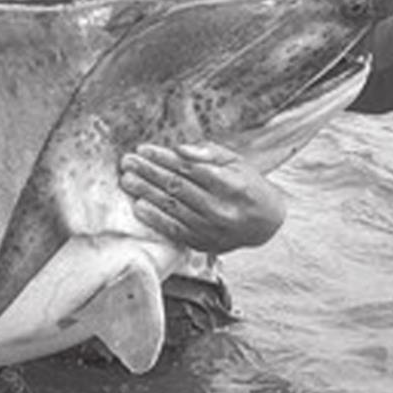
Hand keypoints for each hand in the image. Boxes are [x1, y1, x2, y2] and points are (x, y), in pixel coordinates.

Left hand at [118, 141, 284, 254]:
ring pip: (172, 207)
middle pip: (177, 187)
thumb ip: (209, 153)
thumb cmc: (248, 186)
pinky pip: (174, 229)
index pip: (190, 168)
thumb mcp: (236, 162)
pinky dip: (154, 218)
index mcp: (231, 185)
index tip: (143, 149)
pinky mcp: (202, 243)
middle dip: (148, 172)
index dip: (164, 158)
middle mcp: (220, 208)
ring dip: (146, 192)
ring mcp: (210, 228)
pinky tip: (138, 206)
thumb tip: (180, 149)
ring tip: (127, 180)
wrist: (265, 224)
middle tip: (127, 162)